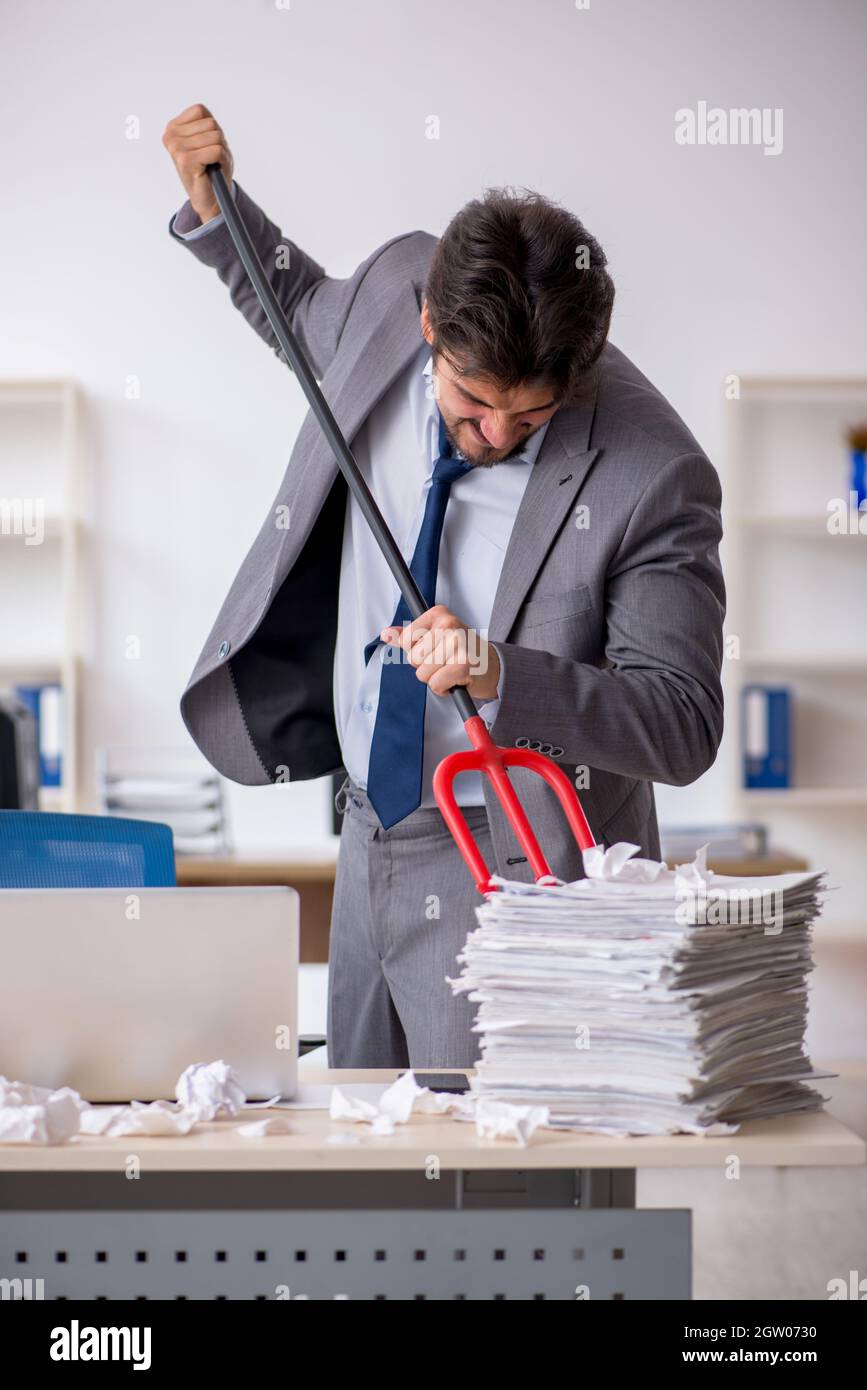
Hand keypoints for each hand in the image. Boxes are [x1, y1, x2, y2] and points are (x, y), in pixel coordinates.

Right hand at [162, 103, 233, 224]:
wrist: (211, 198)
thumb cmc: (212, 168)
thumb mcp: (209, 139)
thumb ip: (206, 123)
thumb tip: (209, 122)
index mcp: (173, 127)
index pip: (200, 111)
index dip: (211, 128)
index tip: (206, 145)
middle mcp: (171, 136)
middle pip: (210, 123)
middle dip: (217, 141)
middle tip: (210, 158)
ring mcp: (176, 148)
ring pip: (215, 136)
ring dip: (220, 151)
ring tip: (211, 163)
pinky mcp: (185, 160)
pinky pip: (216, 150)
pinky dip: (221, 160)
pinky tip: (212, 169)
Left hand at [380, 605, 499, 701]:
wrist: (490, 665)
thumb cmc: (459, 650)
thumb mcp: (433, 636)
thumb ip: (407, 636)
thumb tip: (385, 634)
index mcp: (439, 613)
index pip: (405, 639)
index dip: (416, 650)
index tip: (434, 648)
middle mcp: (448, 625)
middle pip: (413, 658)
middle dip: (425, 665)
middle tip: (445, 661)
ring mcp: (457, 644)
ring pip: (422, 673)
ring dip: (435, 677)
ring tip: (450, 669)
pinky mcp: (463, 665)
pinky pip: (435, 684)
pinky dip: (443, 687)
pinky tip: (456, 679)